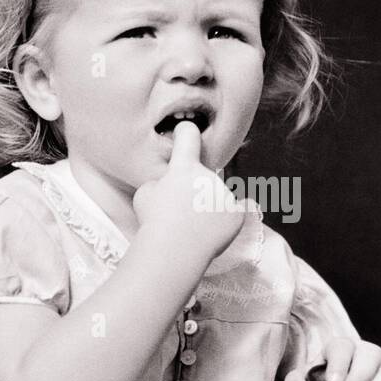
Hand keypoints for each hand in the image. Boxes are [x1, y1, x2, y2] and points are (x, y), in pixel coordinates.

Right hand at [132, 120, 247, 262]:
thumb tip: (168, 183)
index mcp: (184, 168)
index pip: (188, 137)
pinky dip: (219, 223)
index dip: (185, 132)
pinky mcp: (236, 214)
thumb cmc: (153, 222)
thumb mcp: (144, 194)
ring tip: (189, 228)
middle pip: (201, 178)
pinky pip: (228, 214)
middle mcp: (208, 176)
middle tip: (177, 213)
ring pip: (214, 197)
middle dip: (191, 190)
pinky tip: (205, 234)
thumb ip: (159, 182)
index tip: (186, 130)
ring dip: (205, 207)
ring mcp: (225, 194)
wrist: (173, 250)